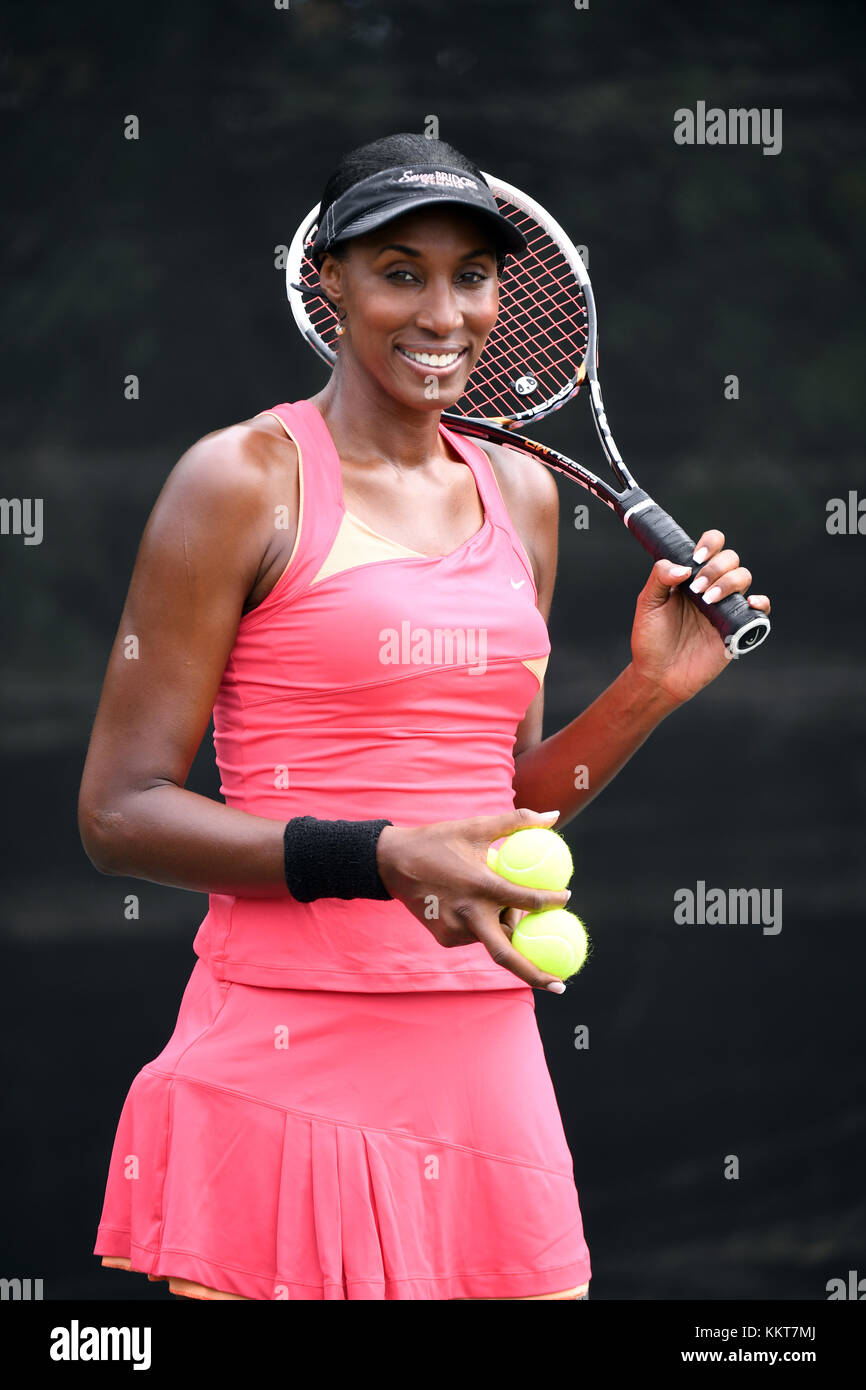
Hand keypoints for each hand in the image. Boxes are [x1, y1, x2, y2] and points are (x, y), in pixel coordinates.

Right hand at [376, 807, 571, 991]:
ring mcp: (455, 931)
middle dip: (537, 976)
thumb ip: (518, 821)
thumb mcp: (477, 826)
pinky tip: (480, 906)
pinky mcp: (445, 938)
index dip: (552, 902)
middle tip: (561, 985)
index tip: (566, 898)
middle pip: (508, 956)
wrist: (392, 862)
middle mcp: (469, 914)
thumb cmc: (439, 841)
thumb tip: (554, 816)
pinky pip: (476, 936)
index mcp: (480, 886)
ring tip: (506, 904)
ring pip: (494, 938)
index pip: (527, 900)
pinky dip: (485, 925)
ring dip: (507, 927)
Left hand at [630, 528, 771, 706]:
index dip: (710, 544)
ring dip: (729, 583)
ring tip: (708, 601)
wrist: (659, 675)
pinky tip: (748, 604)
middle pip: (731, 559)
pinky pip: (760, 611)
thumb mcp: (647, 604)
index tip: (696, 559)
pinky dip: (760, 603)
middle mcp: (711, 587)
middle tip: (696, 590)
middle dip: (716, 568)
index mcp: (691, 576)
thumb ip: (659, 577)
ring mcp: (726, 607)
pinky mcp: (737, 628)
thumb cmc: (650, 638)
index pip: (711, 546)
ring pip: (744, 578)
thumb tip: (683, 565)